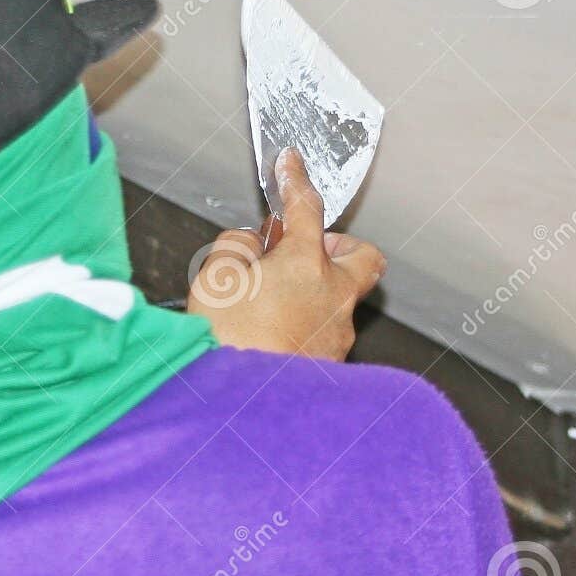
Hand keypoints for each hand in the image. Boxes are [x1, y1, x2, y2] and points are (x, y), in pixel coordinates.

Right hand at [187, 148, 385, 360]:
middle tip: (304, 250)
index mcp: (306, 263)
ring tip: (272, 302)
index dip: (296, 181)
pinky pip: (326, 333)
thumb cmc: (230, 345)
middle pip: (361, 255)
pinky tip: (274, 336)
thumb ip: (234, 247)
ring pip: (343, 299)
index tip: (291, 165)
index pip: (306, 207)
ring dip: (316, 291)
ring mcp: (338, 334)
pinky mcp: (333, 366)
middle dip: (338, 245)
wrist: (244, 410)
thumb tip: (250, 243)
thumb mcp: (214, 280)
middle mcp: (334, 296)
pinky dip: (307, 325)